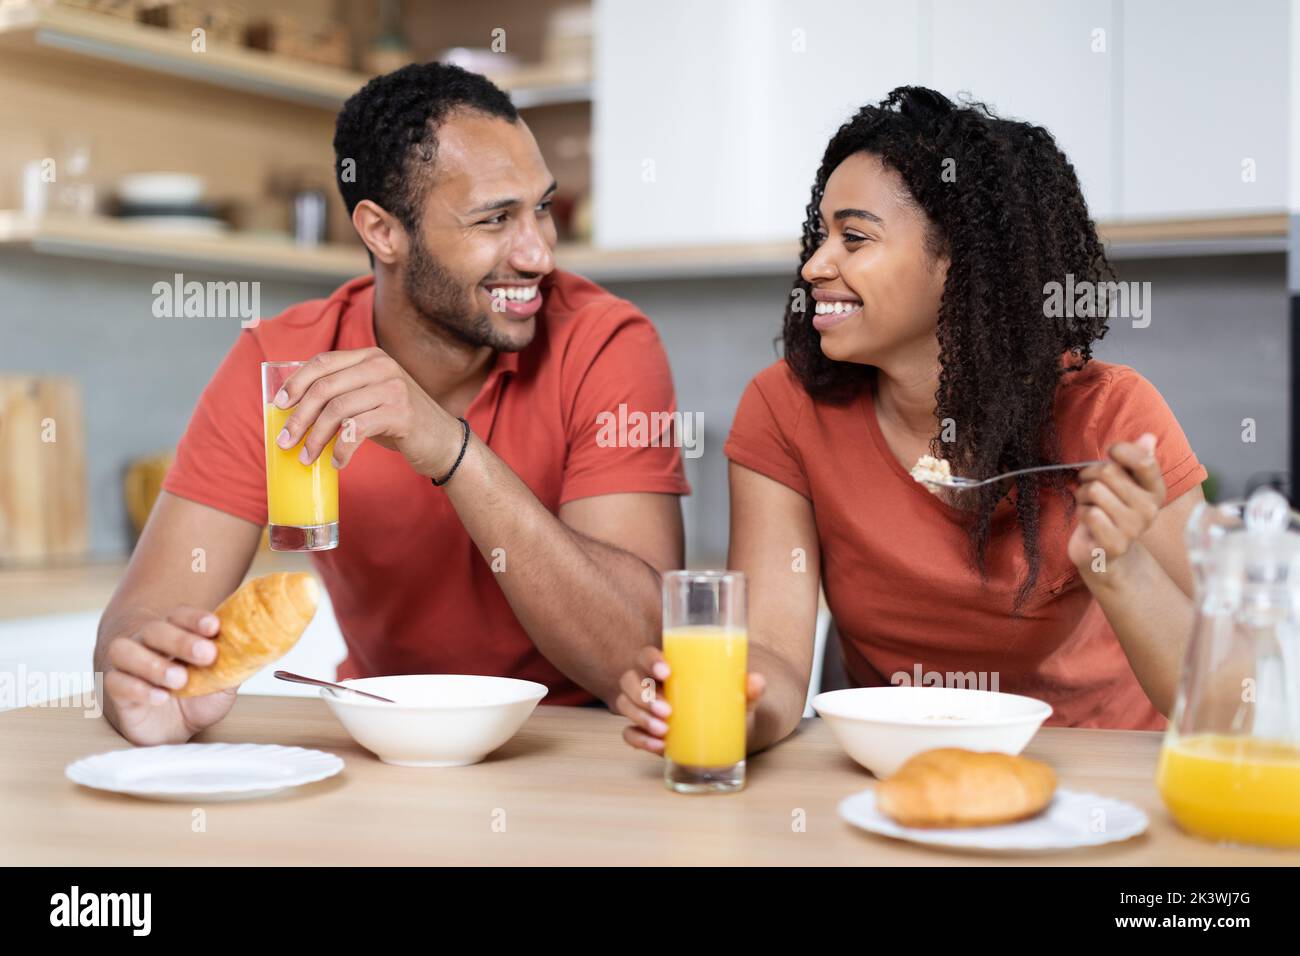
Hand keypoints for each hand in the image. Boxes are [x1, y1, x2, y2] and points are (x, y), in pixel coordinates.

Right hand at [102, 607, 235, 744]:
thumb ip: (234, 666)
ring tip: (179, 680)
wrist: (172, 729)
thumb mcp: (222, 684)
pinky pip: (116, 682)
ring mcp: (127, 664)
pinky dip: (138, 688)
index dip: (196, 619)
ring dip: (154, 663)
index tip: (215, 627)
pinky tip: (160, 697)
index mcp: (176, 633)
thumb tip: (259, 649)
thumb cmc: (197, 698)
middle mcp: (147, 643)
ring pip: (126, 651)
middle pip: (155, 630)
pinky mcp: (116, 689)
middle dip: (181, 640)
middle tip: (206, 655)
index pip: (180, 615)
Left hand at [272, 348, 462, 477]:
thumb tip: (295, 410)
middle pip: (324, 388)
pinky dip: (341, 449)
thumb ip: (344, 393)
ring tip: (307, 457)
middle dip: (299, 416)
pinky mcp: (400, 413)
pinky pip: (356, 430)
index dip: (295, 383)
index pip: (322, 362)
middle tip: (286, 440)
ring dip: (316, 438)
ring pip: (336, 410)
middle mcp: (381, 366)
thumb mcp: (371, 399)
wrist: (444, 442)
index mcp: (370, 357)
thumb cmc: (400, 423)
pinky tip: (338, 462)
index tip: (278, 406)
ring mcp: (392, 388)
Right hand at [614, 646, 765, 754]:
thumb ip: (748, 687)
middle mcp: (649, 684)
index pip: (646, 656)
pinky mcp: (644, 731)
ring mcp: (643, 708)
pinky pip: (629, 733)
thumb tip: (757, 681)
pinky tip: (659, 746)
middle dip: (644, 695)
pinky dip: (640, 740)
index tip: (667, 671)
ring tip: (665, 731)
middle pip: (629, 680)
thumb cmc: (726, 701)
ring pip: (625, 705)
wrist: (725, 728)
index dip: (650, 661)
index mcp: (665, 666)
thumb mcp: (738, 694)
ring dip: (641, 718)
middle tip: (668, 710)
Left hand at [1068, 433, 1164, 576]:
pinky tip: (1087, 521)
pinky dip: (1081, 512)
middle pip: (1108, 471)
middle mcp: (1150, 510)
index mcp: (1156, 491)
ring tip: (1089, 505)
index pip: (1144, 460)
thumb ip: (1136, 460)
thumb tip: (1149, 437)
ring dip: (1082, 495)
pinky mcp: (1115, 544)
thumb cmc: (1109, 511)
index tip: (1110, 453)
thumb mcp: (1123, 483)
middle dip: (1089, 475)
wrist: (1103, 554)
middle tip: (1089, 488)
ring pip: (1094, 490)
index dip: (1121, 450)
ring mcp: (1133, 529)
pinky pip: (1089, 513)